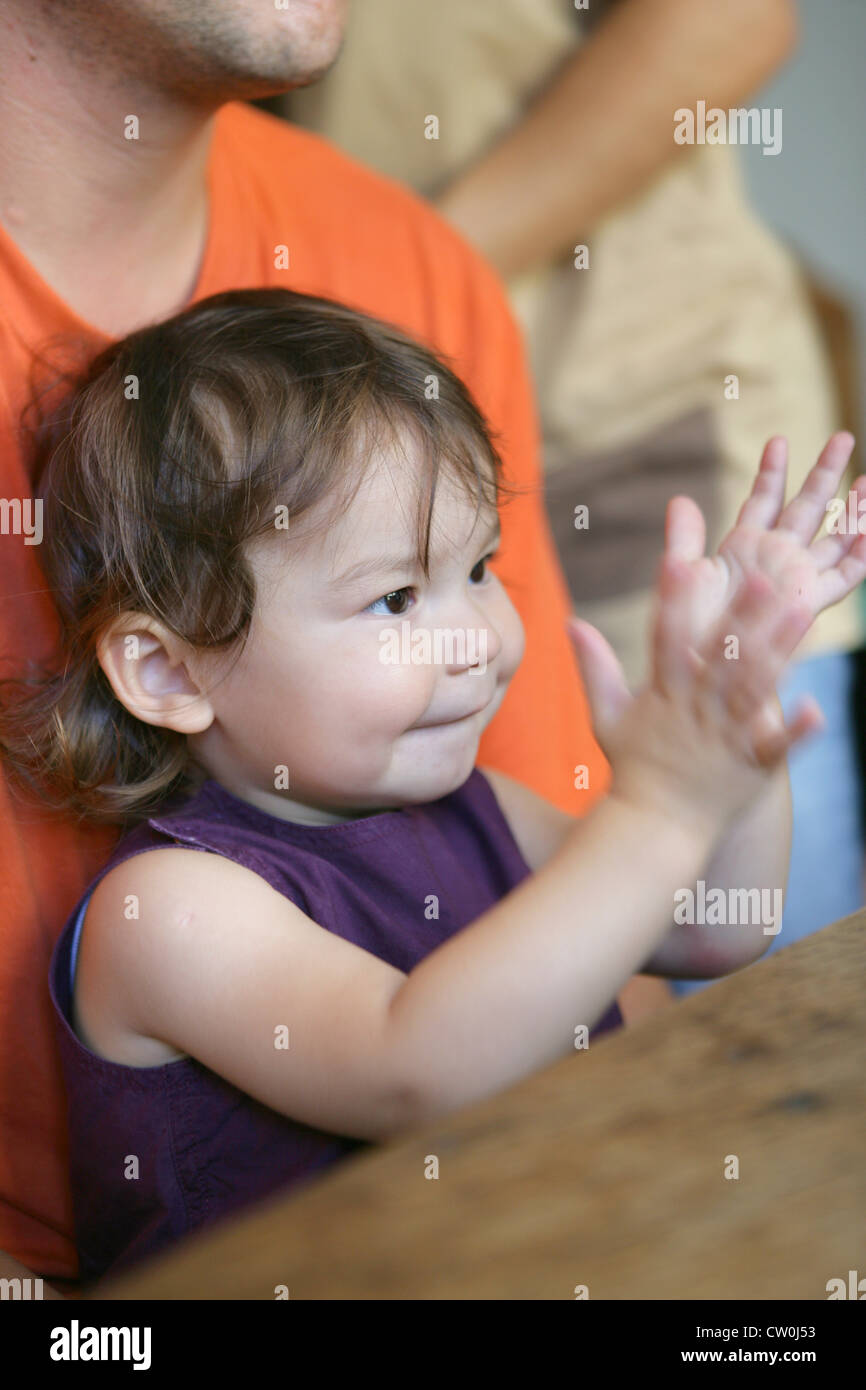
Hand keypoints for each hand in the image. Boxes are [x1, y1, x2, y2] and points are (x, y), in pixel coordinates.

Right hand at [566, 554, 822, 836]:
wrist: (653, 830)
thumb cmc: (633, 768)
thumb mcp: (605, 716)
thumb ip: (594, 667)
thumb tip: (571, 622)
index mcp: (663, 696)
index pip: (666, 640)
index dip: (673, 601)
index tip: (680, 563)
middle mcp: (696, 713)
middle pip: (720, 660)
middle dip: (741, 618)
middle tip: (764, 577)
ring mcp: (725, 741)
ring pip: (755, 691)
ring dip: (780, 653)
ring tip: (804, 614)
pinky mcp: (751, 768)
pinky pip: (776, 748)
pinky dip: (797, 732)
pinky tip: (819, 708)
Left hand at [663, 432, 865, 643]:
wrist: (697, 668)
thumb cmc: (685, 630)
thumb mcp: (681, 574)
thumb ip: (684, 537)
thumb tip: (680, 499)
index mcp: (743, 549)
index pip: (763, 500)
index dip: (772, 472)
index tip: (778, 441)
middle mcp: (775, 560)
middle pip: (807, 509)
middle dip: (825, 474)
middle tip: (843, 437)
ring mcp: (795, 579)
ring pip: (833, 537)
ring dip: (853, 510)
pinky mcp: (809, 603)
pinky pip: (843, 577)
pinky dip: (860, 554)